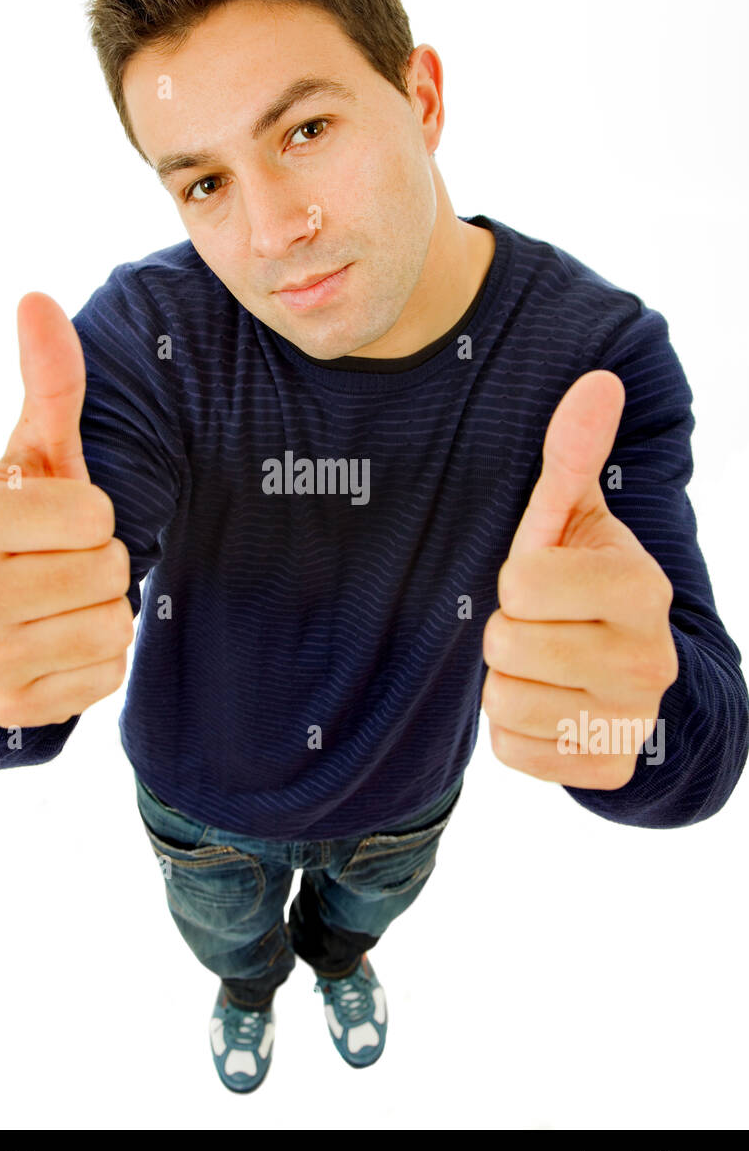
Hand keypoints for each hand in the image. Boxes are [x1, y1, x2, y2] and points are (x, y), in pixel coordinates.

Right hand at [0, 292, 133, 728]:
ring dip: (104, 611)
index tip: (58, 519)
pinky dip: (99, 660)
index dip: (93, 514)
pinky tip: (61, 642)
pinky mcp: (11, 707)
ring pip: (113, 625)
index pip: (95, 515)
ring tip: (63, 599)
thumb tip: (38, 300)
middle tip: (62, 562)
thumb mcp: (39, 452)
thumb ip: (50, 383)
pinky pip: (106, 676)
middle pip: (109, 570)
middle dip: (101, 563)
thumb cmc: (24, 520)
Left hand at [481, 370, 678, 789]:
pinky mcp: (608, 769)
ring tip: (543, 664)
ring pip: (502, 701)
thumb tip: (597, 380)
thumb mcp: (576, 517)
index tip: (545, 582)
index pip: (521, 583)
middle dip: (508, 631)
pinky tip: (548, 705)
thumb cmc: (585, 581)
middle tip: (541, 626)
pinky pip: (511, 750)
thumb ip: (573, 455)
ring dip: (507, 681)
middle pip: (505, 644)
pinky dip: (515, 730)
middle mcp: (647, 660)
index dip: (517, 579)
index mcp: (640, 587)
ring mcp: (632, 721)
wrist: (631, 668)